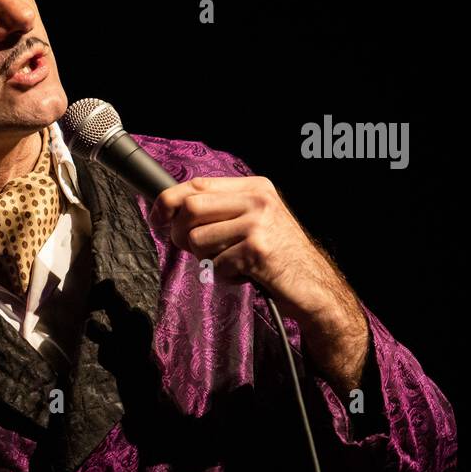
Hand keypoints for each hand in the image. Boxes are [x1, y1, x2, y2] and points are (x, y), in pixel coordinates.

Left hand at [150, 174, 368, 388]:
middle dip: (180, 234)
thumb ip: (220, 210)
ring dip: (205, 259)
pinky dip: (223, 276)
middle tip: (194, 250)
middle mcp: (257, 200)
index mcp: (253, 187)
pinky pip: (215, 264)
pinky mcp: (257, 250)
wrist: (314, 286)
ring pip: (197, 239)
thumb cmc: (277, 257)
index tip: (156, 219)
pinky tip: (244, 275)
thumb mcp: (253, 221)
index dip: (167, 202)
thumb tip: (170, 211)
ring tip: (230, 262)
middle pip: (190, 208)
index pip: (196, 184)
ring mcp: (258, 224)